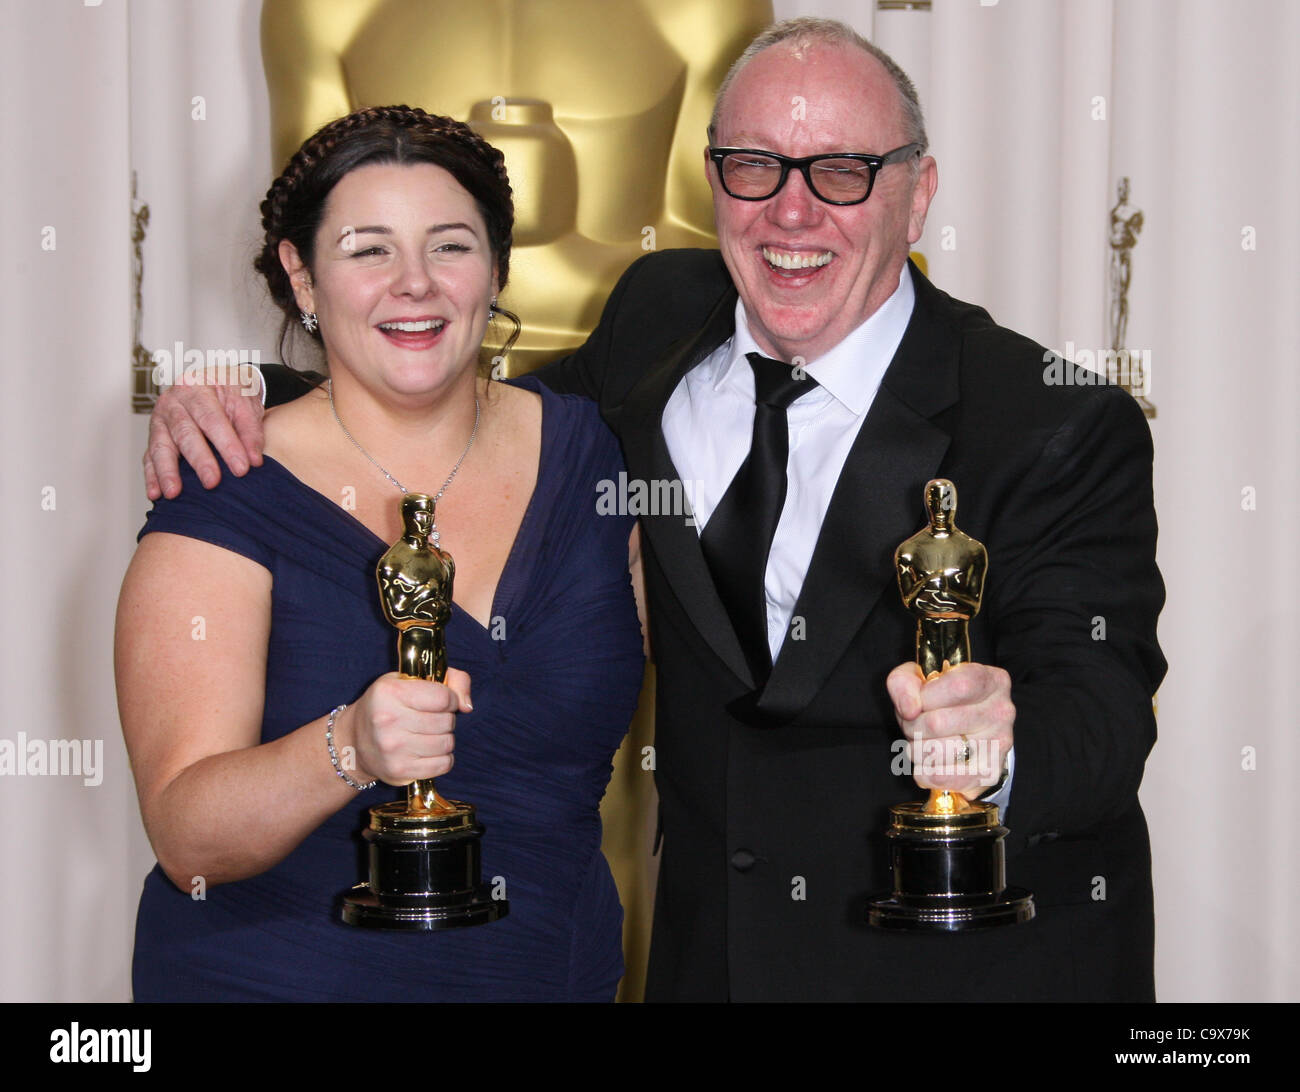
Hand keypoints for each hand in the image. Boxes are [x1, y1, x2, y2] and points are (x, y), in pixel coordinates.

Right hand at [144, 364, 265, 499]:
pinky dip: (152, 476)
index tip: (241, 468)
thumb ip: (250, 429)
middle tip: (212, 483)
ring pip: (160, 445)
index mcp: (198, 387)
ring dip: (167, 471)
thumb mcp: (246, 401)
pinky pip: (149, 456)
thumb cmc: (231, 392)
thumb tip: (254, 460)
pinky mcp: (155, 436)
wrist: (214, 381)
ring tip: (174, 493)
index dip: (227, 444)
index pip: (213, 419)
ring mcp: (160, 419)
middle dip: (199, 460)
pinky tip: (156, 493)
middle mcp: (174, 402)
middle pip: (185, 433)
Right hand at [343, 669, 472, 785]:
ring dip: (444, 739)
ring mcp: (393, 748)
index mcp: (390, 692)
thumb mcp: (409, 680)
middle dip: (445, 719)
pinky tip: (429, 751)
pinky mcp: (399, 770)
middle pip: (446, 721)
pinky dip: (443, 758)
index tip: (442, 701)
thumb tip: (466, 705)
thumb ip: (450, 679)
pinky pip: (443, 765)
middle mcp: (388, 720)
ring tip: (428, 734)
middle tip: (430, 719)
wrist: (354, 741)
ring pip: (447, 743)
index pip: (443, 697)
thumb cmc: (387, 706)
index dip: (450, 699)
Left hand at [886, 661, 1013, 797]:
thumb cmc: (940, 699)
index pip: (958, 687)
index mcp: (990, 681)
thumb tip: (910, 709)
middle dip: (912, 726)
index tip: (916, 702)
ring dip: (917, 750)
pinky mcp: (990, 773)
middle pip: (938, 723)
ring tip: (922, 742)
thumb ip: (904, 682)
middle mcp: (1001, 711)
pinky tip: (926, 765)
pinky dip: (926, 774)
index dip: (926, 697)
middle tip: (913, 725)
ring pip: (939, 752)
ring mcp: (999, 744)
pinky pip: (947, 778)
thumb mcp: (918, 678)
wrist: (965, 729)